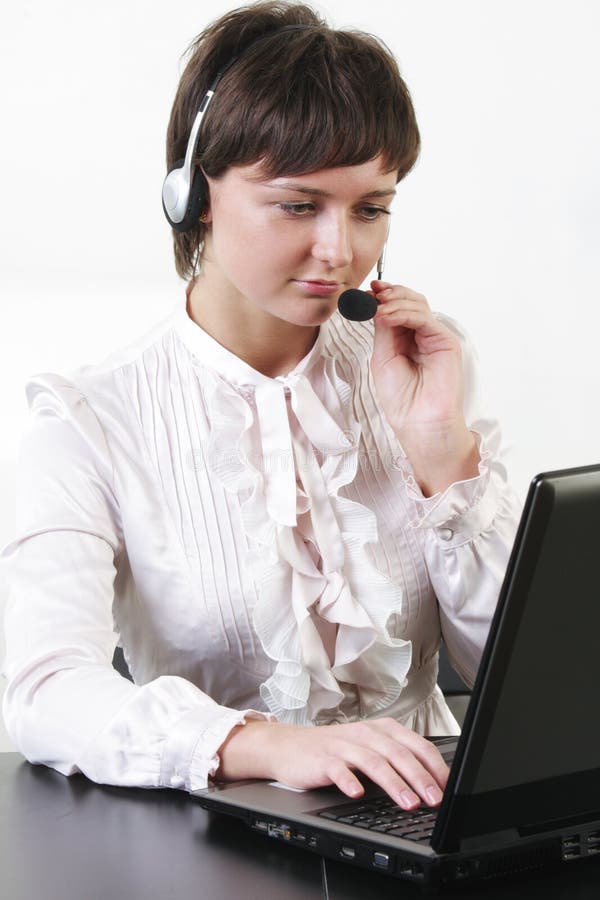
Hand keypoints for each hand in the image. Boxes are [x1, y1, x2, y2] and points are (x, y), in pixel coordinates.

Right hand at [216, 717, 448, 809]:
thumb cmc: (334, 750)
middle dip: (420, 778)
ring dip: (393, 783)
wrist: (288, 746)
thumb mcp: (369, 749)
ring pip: (374, 761)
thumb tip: (431, 783)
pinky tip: (358, 794)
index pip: (416, 745)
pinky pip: (338, 768)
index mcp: (382, 730)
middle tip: (435, 800)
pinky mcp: (322, 758)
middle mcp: (365, 734)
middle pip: (398, 754)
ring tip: (409, 803)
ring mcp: (343, 745)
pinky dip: (349, 780)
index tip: (448, 789)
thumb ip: (396, 760)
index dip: (435, 767)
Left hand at [369, 279, 478, 494]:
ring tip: (377, 307)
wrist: (419, 421)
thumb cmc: (401, 398)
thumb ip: (384, 331)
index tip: (367, 290)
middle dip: (389, 293)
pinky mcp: (445, 341)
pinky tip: (386, 316)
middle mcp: (422, 335)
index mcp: (406, 339)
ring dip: (394, 301)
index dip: (384, 296)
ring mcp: (434, 337)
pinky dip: (403, 313)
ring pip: (417, 305)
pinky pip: (423, 318)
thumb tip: (377, 305)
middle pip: (410, 301)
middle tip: (372, 293)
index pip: (397, 309)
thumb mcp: (383, 357)